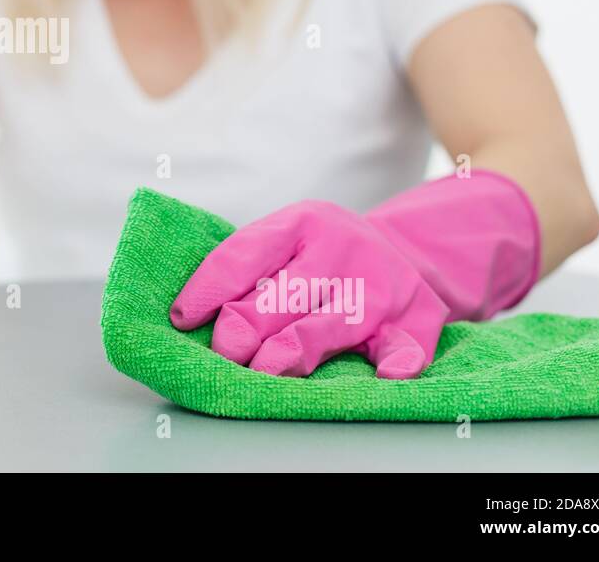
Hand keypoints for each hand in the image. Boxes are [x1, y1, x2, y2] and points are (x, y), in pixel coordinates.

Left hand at [169, 171, 540, 379]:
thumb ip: (249, 271)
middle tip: (224, 353)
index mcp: (301, 222)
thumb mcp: (289, 241)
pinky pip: (405, 346)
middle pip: (283, 296)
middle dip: (245, 329)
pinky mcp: (417, 317)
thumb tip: (188, 317)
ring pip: (329, 325)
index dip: (208, 290)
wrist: (406, 250)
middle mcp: (342, 248)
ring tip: (264, 371)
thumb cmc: (324, 257)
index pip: (244, 255)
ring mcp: (381, 284)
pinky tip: (383, 376)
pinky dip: (396, 363)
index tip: (181, 318)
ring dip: (293, 352)